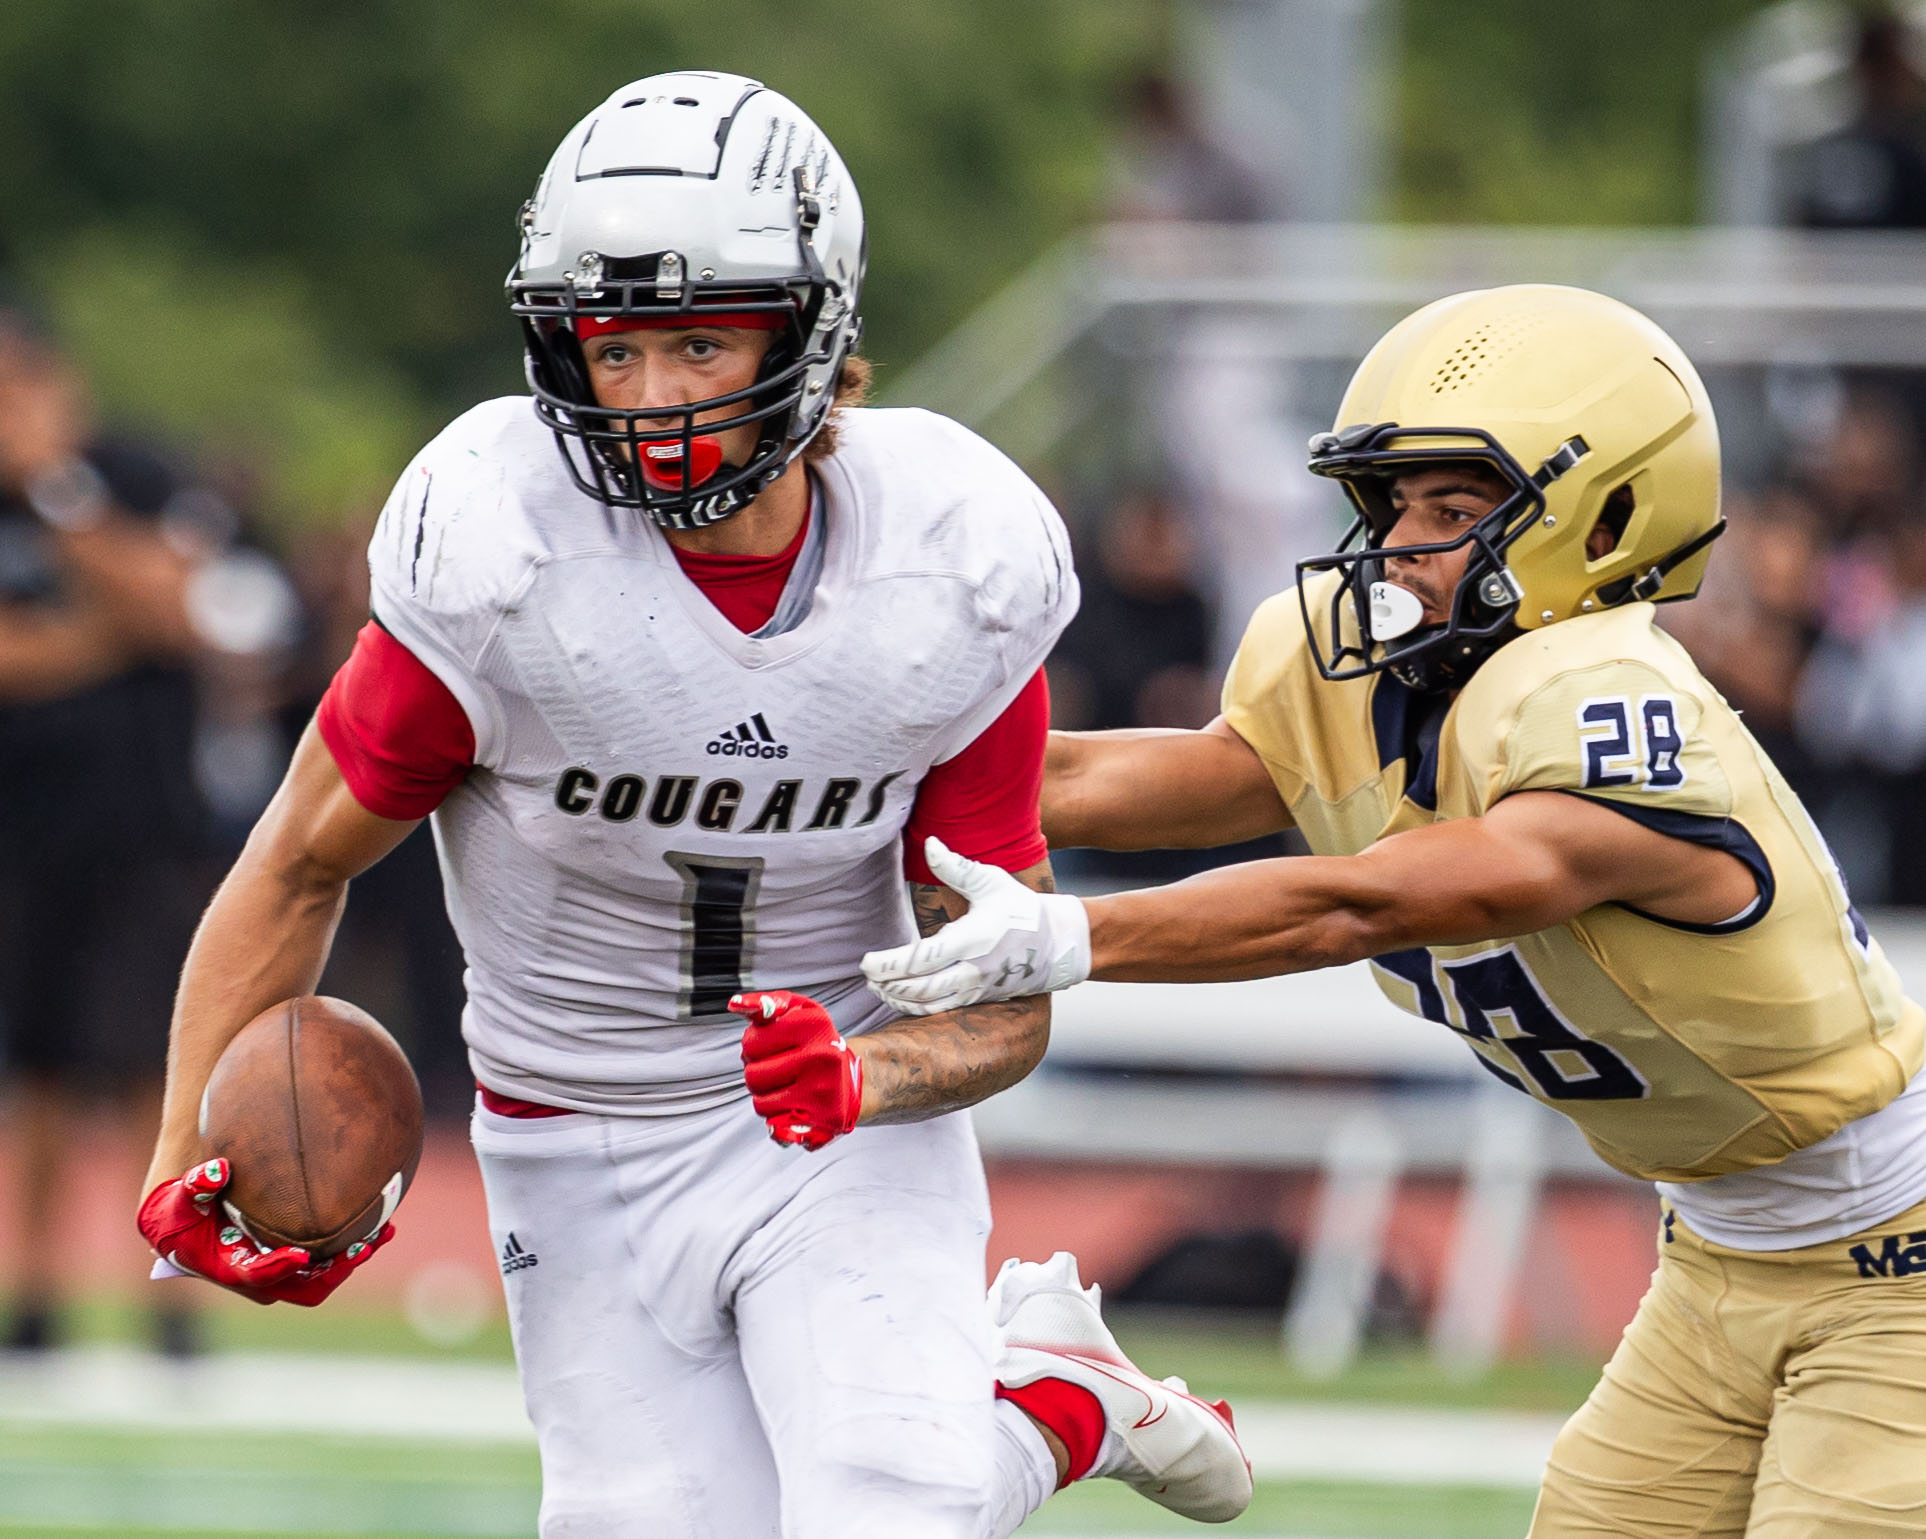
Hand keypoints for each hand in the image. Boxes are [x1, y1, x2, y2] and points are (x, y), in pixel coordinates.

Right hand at [137, 1158, 391, 1306]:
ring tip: (383, 1233)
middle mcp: (258, 1279)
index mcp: (230, 1270)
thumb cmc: (178, 1209)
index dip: (280, 1267)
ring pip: (322, 1278)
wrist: (181, 1219)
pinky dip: (351, 1247)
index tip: (304, 1254)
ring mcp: (278, 1271)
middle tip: (361, 1247)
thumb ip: (194, 1185)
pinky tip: (382, 1225)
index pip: (259, 1275)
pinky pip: (328, 1262)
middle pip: (304, 1288)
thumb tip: (215, 1172)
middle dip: (334, 1272)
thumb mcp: (178, 1197)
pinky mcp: (291, 1260)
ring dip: (351, 1259)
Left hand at [731, 990, 862, 1150]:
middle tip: (781, 1068)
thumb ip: (764, 1005)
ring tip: (787, 1085)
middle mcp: (822, 1055)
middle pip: (752, 1075)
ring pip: (760, 1102)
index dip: (755, 1045)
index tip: (774, 1045)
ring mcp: (824, 1089)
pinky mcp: (825, 1118)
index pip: (751, 1041)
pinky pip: (775, 1122)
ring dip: (767, 1096)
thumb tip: (735, 1004)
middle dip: (759, 1072)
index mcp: (815, 1024)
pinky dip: (779, 1115)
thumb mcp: (797, 1013)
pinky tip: (795, 1103)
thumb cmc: (815, 1043)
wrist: (851, 1077)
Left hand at [862, 837, 1090, 1014]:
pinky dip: (916, 1008)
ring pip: (929, 1005)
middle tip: (867, 975)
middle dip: (888, 985)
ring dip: (899, 999)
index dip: (889, 964)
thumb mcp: (990, 882)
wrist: (1057, 942)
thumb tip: (929, 843)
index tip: (866, 961)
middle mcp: (973, 970)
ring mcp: (976, 989)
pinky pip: (941, 1010)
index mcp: (972, 940)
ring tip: (878, 988)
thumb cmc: (1020, 909)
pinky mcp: (979, 998)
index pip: (922, 959)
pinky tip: (901, 998)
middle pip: (920, 988)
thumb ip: (956, 867)